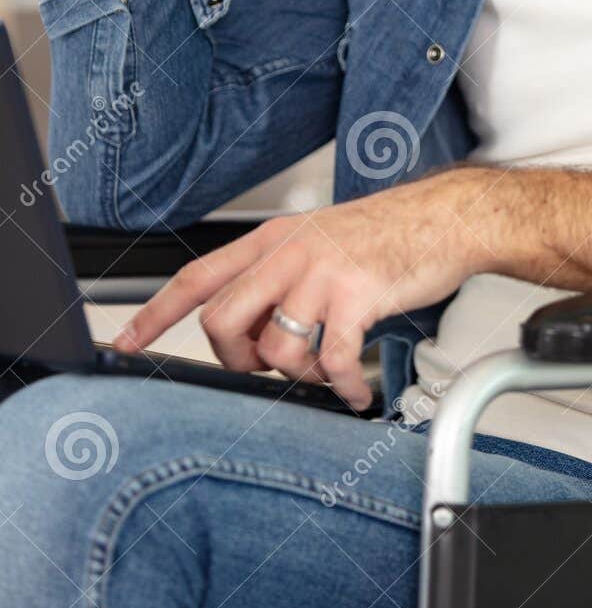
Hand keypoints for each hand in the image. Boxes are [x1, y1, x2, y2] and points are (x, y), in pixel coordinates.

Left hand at [112, 175, 478, 410]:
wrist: (447, 218)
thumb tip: (251, 332)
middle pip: (223, 322)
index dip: (154, 314)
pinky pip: (332, 361)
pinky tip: (355, 390)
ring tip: (324, 374)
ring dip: (298, 377)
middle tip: (268, 368)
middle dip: (238, 361)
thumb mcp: (318, 244)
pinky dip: (341, 387)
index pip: (195, 278)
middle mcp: (288, 253)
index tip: (128, 343)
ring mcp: (321, 273)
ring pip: (275, 348)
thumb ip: (279, 279)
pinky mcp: (357, 295)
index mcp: (272, 240)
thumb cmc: (389, 235)